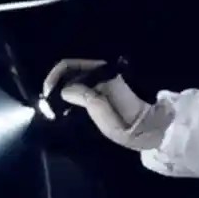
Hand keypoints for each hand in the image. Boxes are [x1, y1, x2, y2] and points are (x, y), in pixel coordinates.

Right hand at [43, 59, 169, 150]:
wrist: (152, 132)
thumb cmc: (131, 126)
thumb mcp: (107, 116)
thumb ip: (87, 98)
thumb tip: (66, 90)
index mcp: (103, 75)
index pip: (70, 65)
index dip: (55, 76)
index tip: (48, 92)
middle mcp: (101, 75)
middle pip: (70, 72)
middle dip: (56, 84)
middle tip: (46, 104)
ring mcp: (102, 84)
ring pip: (74, 81)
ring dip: (61, 92)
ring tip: (53, 109)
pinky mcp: (103, 94)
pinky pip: (82, 90)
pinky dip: (70, 97)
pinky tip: (65, 111)